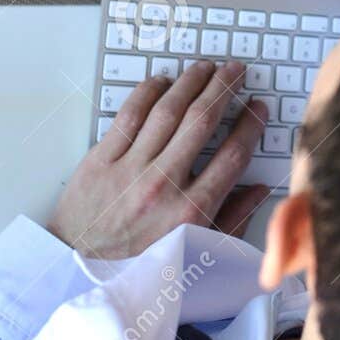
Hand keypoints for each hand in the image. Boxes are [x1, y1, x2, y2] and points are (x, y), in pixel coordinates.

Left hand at [48, 60, 270, 258]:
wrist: (80, 272)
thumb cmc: (140, 264)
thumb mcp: (195, 251)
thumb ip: (232, 220)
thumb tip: (259, 189)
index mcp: (191, 212)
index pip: (232, 155)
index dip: (250, 126)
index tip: (258, 108)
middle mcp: (162, 186)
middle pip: (202, 121)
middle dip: (224, 89)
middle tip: (236, 71)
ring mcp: (129, 169)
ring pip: (167, 111)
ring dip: (190, 83)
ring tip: (205, 67)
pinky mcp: (100, 160)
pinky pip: (128, 116)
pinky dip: (147, 93)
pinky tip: (162, 81)